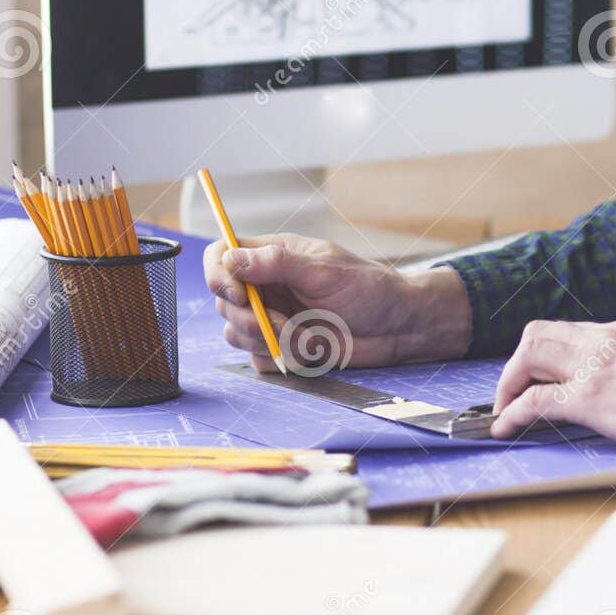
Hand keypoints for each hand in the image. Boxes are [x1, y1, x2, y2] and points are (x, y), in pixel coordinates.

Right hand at [203, 233, 470, 372]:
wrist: (397, 328)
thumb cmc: (369, 289)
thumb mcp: (324, 270)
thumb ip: (277, 264)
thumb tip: (230, 258)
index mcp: (272, 257)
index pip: (221, 256)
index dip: (218, 274)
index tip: (237, 293)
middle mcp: (266, 286)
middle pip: (223, 300)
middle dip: (248, 316)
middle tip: (282, 322)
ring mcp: (271, 317)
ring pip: (236, 332)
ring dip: (267, 339)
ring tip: (306, 336)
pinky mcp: (280, 347)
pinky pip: (257, 358)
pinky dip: (280, 357)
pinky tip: (312, 349)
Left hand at [490, 319, 615, 453]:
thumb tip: (611, 381)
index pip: (563, 331)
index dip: (541, 354)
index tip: (534, 375)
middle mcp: (602, 340)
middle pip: (536, 335)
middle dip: (517, 364)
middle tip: (512, 392)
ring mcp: (593, 366)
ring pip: (528, 357)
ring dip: (508, 384)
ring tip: (504, 409)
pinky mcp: (589, 397)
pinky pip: (535, 400)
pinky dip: (512, 412)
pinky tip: (505, 426)